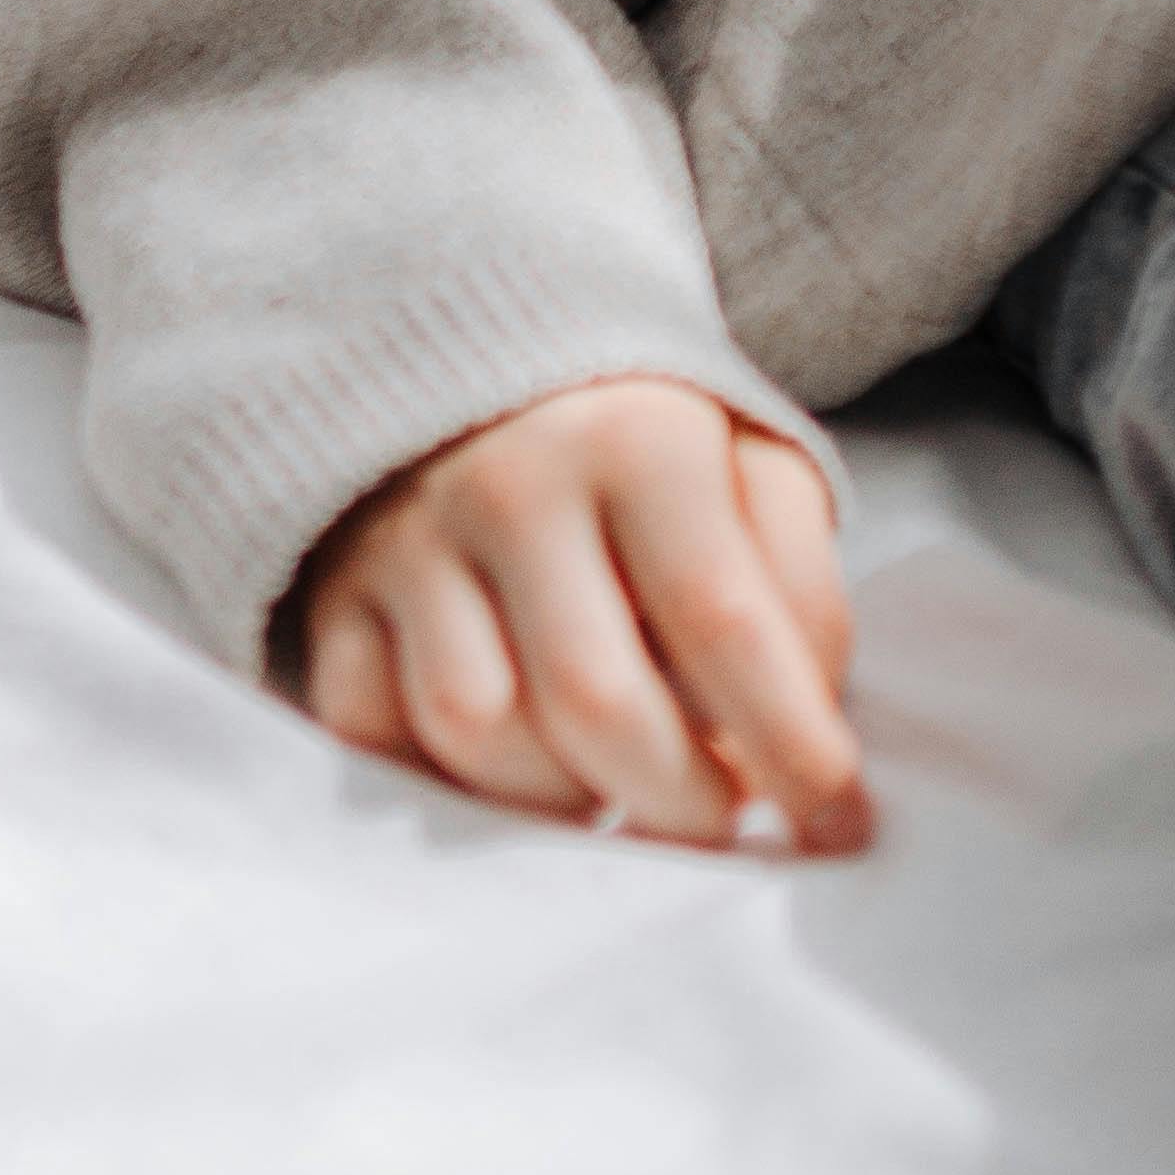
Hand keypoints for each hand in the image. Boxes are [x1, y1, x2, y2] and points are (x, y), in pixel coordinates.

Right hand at [292, 376, 871, 850]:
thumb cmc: (643, 439)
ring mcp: (408, 542)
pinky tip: (518, 769)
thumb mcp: (754, 467)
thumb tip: (806, 730)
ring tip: (618, 787)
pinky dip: (449, 782)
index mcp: (639, 440)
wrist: (480, 350)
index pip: (722, 620)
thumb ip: (800, 586)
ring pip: (478, 733)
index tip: (839, 823)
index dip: (790, 743)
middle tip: (723, 822)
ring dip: (563, 797)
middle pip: (595, 702)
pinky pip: (377, 735)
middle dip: (678, 801)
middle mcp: (511, 484)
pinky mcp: (335, 596)